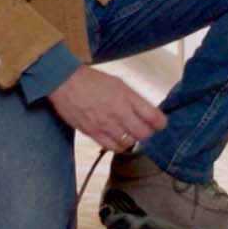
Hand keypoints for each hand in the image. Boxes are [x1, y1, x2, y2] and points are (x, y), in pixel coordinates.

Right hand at [46, 65, 167, 152]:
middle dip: (147, 133)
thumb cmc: (93, 81)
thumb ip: (135, 100)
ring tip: (129, 133)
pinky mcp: (93, 133)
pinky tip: (117, 139)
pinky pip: (112, 147)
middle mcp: (119, 112)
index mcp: (127, 96)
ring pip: (129, 143)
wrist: (66, 82)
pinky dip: (118, 146)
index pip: (154, 117)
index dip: (161, 123)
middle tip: (144, 129)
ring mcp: (106, 124)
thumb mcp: (120, 84)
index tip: (160, 124)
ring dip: (132, 140)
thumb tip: (148, 113)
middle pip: (144, 133)